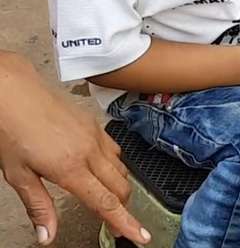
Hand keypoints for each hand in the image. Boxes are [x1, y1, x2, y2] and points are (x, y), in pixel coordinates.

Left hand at [0, 53, 149, 245]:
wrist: (13, 91)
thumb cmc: (10, 130)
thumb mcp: (17, 175)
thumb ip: (38, 206)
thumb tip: (47, 236)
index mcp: (70, 168)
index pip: (105, 203)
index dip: (125, 222)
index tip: (141, 236)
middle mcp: (89, 152)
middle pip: (120, 188)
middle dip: (122, 207)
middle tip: (115, 222)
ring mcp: (95, 136)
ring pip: (121, 169)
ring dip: (119, 187)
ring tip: (107, 197)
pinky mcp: (94, 125)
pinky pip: (115, 150)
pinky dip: (115, 165)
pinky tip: (101, 168)